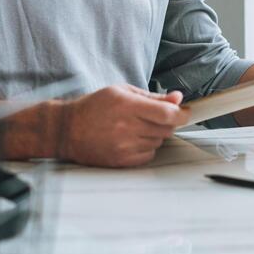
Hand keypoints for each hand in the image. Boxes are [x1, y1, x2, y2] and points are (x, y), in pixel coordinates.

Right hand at [58, 84, 190, 167]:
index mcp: (128, 105)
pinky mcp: (121, 161)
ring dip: (154, 134)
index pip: (167, 114)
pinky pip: (148, 155)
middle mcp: (127, 127)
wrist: (68, 130)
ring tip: (135, 127)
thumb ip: (152, 96)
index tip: (185, 113)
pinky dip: (146, 147)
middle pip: (166, 129)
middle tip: (152, 116)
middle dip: (166, 122)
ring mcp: (124, 146)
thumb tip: (178, 98)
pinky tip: (130, 139)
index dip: (181, 114)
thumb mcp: (122, 92)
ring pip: (158, 142)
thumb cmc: (95, 106)